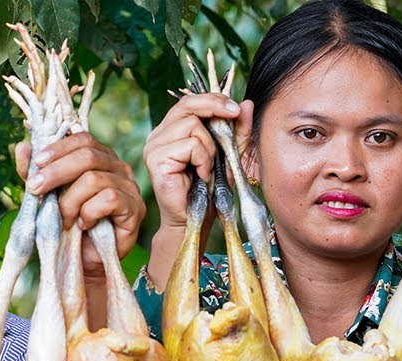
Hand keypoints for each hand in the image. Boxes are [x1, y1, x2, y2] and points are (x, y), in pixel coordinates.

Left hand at [15, 133, 145, 273]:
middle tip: (36, 188)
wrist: (85, 260)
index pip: (83, 139)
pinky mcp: (135, 208)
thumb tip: (22, 146)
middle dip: (57, 172)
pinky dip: (89, 212)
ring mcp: (130, 187)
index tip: (37, 163)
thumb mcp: (46, 195)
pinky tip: (84, 225)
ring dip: (70, 201)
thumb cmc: (69, 225)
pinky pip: (108, 199)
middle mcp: (118, 168)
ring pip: (95, 179)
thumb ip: (35, 171)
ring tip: (63, 219)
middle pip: (88, 155)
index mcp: (99, 158)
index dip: (59, 148)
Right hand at [141, 93, 251, 236]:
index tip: (235, 108)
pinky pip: (190, 145)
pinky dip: (203, 159)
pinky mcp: (156, 160)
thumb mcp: (229, 156)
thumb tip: (247, 104)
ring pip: (192, 125)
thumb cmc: (208, 191)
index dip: (213, 98)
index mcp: (171, 131)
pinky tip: (201, 175)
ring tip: (207, 168)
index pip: (189, 101)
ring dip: (209, 146)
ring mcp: (154, 146)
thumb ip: (237, 131)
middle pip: (187, 105)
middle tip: (233, 115)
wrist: (195, 220)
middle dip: (214, 108)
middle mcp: (159, 135)